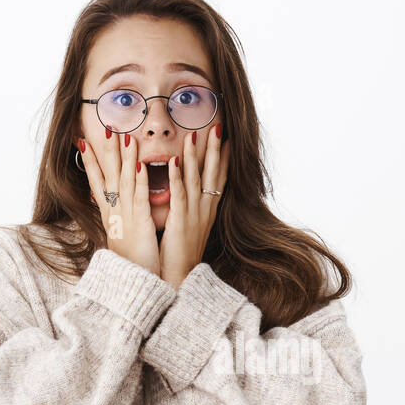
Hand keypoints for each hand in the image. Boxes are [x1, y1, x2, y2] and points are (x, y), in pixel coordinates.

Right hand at [79, 129, 159, 274]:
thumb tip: (110, 207)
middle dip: (106, 152)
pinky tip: (140, 164)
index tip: (82, 142)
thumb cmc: (130, 264)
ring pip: (123, 182)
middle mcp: (114, 214)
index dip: (89, 163)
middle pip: (107, 177)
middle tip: (105, 129)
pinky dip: (139, 180)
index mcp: (109, 216)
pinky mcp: (140, 225)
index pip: (96, 183)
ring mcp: (125, 218)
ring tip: (124, 136)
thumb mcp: (119, 237)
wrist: (132, 286)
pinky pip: (139, 198)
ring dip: (124, 158)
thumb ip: (117, 219)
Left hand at [159, 123, 227, 287]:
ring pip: (196, 179)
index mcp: (208, 210)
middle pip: (213, 173)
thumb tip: (191, 199)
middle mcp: (205, 209)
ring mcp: (195, 214)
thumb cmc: (182, 255)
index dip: (224, 158)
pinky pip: (179, 194)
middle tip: (218, 126)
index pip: (219, 178)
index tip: (228, 139)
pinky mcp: (181, 221)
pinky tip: (175, 160)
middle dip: (215, 149)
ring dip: (196, 155)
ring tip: (196, 134)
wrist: (182, 278)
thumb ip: (191, 210)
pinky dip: (177, 177)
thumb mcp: (191, 228)